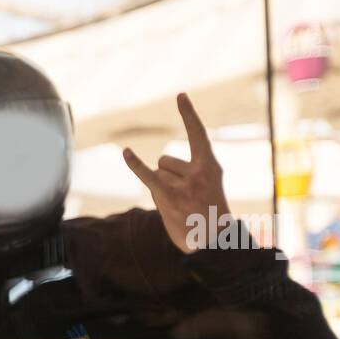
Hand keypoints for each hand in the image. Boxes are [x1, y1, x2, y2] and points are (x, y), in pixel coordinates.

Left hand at [123, 93, 230, 254]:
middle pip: (166, 161)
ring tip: (176, 207)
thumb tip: (157, 170)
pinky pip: (148, 175)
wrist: (213, 243)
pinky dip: (135, 164)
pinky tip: (125, 152)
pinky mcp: (169, 196)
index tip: (179, 95)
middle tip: (183, 199)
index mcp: (210, 166)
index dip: (188, 114)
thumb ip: (190, 173)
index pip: (198, 134)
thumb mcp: (209, 188)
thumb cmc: (208, 216)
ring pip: (157, 174)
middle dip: (167, 177)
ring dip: (160, 189)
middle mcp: (198, 171)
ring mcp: (184, 184)